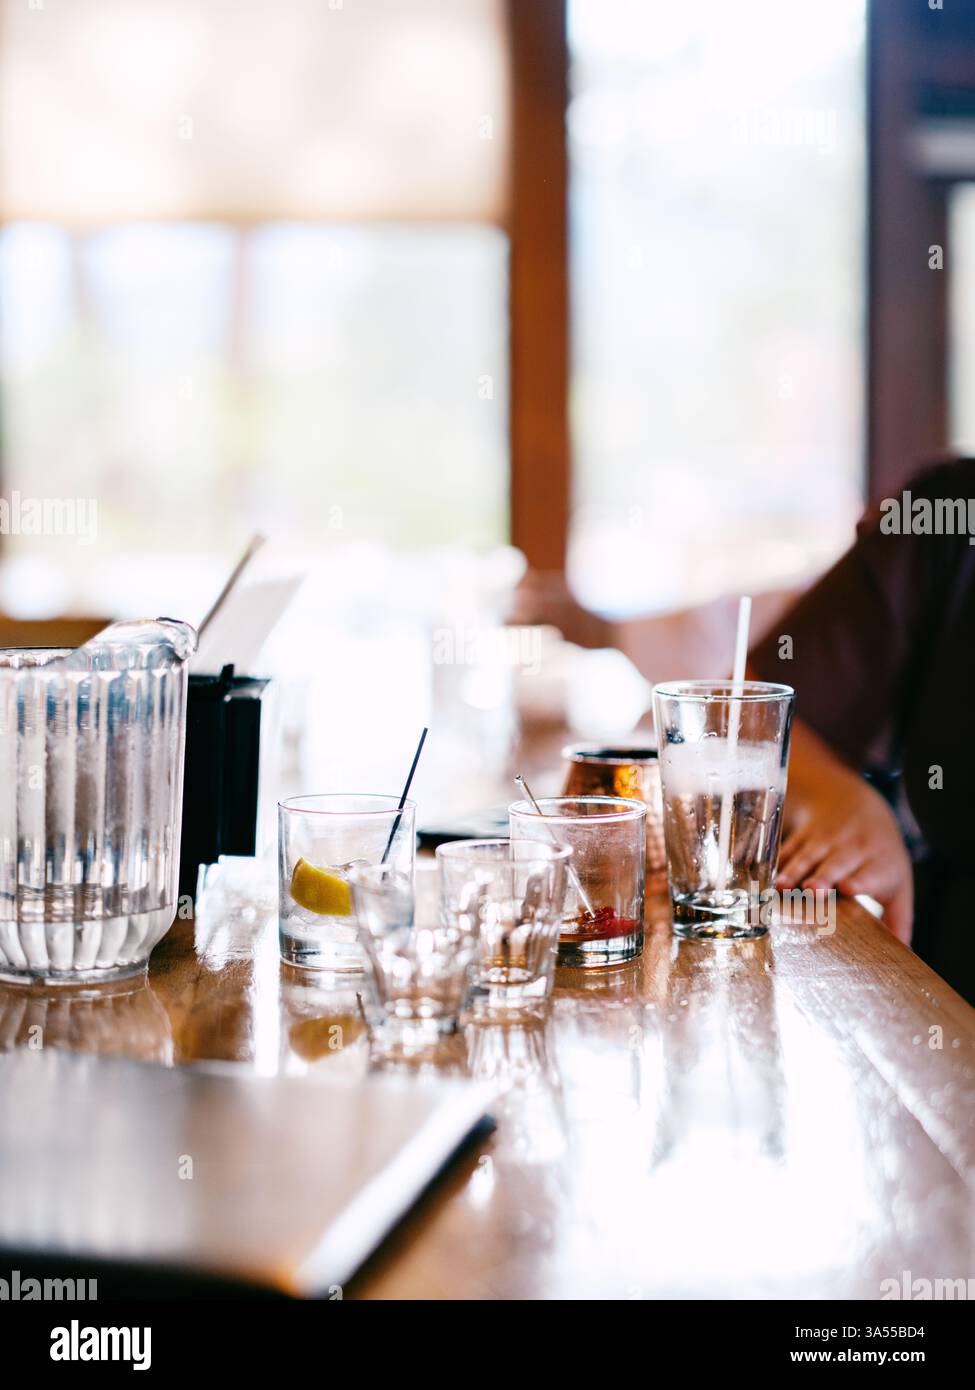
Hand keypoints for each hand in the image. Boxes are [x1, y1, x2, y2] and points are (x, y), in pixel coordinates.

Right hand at [776, 726, 913, 944]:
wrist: (856, 802)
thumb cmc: (878, 854)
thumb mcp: (896, 882)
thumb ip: (898, 919)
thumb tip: (902, 954)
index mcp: (879, 864)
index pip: (870, 873)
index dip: (860, 881)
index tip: (848, 888)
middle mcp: (852, 849)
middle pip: (835, 863)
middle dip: (822, 876)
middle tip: (812, 891)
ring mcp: (826, 839)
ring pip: (807, 855)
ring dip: (792, 869)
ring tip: (779, 886)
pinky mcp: (803, 834)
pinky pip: (785, 847)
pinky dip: (770, 858)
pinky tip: (752, 867)